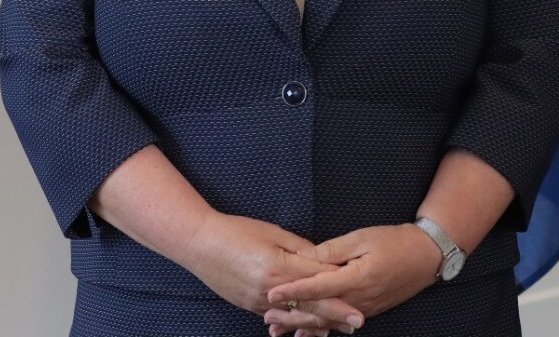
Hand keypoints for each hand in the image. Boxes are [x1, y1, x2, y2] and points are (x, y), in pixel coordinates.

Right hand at [180, 211, 362, 329]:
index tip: (359, 306)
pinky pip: (276, 317)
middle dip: (334, 316)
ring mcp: (257, 302)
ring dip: (316, 323)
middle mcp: (269, 290)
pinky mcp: (249, 305)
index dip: (339, 297)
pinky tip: (306, 328)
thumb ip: (300, 249)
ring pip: (293, 316)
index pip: (317, 286)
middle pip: (309, 306)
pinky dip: (292, 322)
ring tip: (336, 329)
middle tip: (357, 323)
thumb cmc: (237, 232)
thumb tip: (322, 260)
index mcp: (279, 268)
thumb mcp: (273, 233)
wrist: (199, 244)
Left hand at [264, 223, 441, 333]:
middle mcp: (358, 299)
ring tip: (277, 328)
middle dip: (291, 314)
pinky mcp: (368, 310)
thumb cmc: (395, 241)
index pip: (318, 287)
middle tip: (267, 316)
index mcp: (355, 278)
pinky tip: (305, 333)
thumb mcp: (363, 237)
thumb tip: (307, 257)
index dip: (293, 290)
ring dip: (301, 325)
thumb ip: (333, 250)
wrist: (427, 257)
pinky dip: (320, 329)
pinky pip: (339, 324)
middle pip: (318, 311)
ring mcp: (363, 308)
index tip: (271, 293)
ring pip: (327, 322)